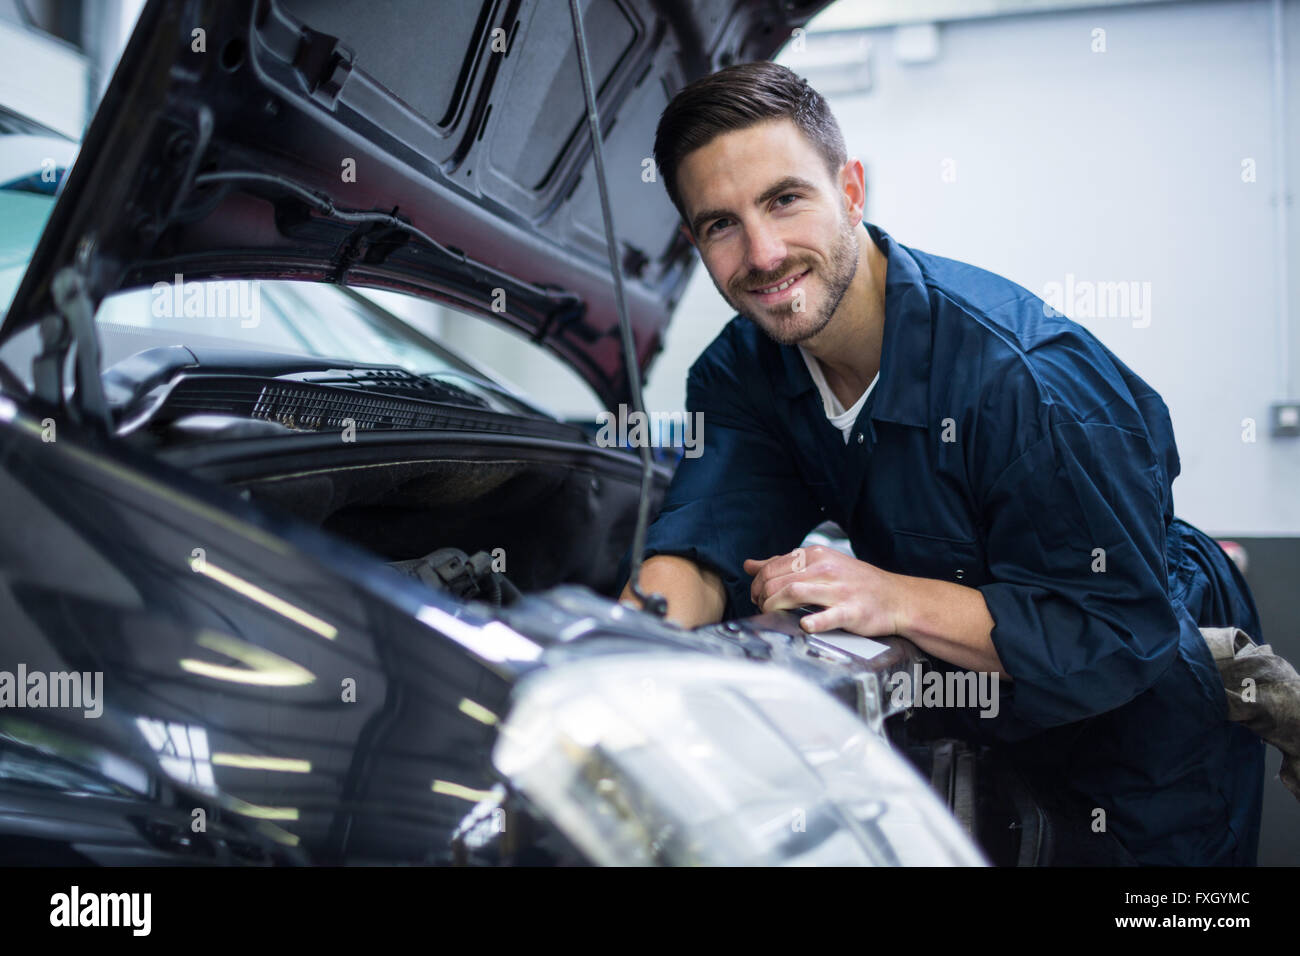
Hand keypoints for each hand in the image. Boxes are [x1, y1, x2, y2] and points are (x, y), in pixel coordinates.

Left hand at [743, 545, 905, 635]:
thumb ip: (783, 564)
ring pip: (793, 592)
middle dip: (762, 598)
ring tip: (773, 617)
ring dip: (775, 607)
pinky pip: (827, 616)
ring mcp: (839, 589)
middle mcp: (825, 569)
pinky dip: (812, 621)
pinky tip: (804, 625)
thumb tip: (750, 565)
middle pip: (777, 580)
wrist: (896, 598)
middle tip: (762, 609)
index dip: (757, 585)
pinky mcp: (852, 611)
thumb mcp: (820, 564)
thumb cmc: (854, 582)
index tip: (757, 597)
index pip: (772, 567)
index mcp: (815, 555)